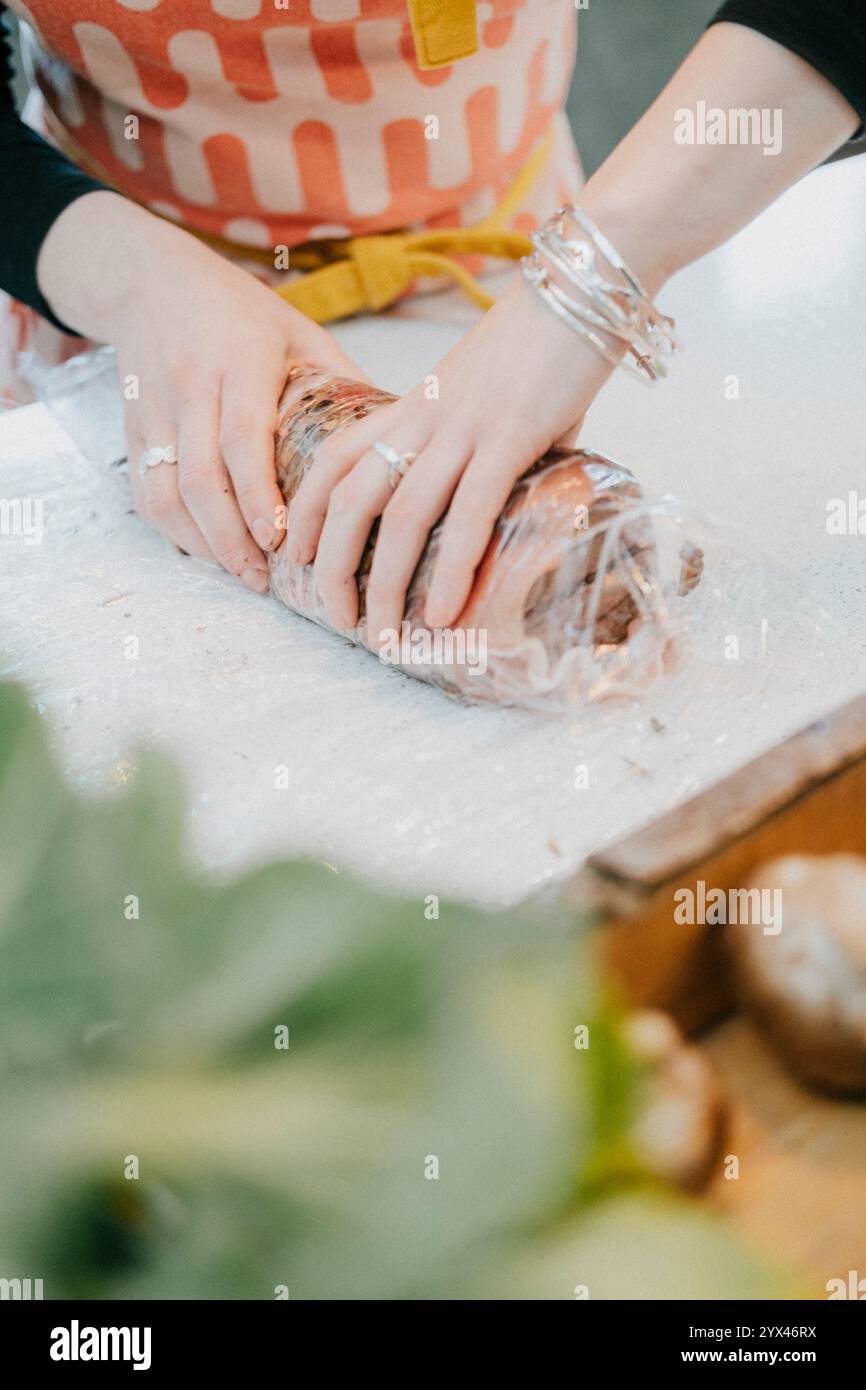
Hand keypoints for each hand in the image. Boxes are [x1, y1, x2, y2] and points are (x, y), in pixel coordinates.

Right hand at [37, 192, 367, 589]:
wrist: (151, 281)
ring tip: (237, 571)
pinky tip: (204, 549)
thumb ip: (341, 382)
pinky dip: (172, 529)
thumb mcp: (299, 331)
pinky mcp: (131, 427)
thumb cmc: (241, 312)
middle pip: (202, 478)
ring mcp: (156, 409)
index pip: (244, 439)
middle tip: (262, 577)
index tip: (280, 539)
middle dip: (231, 538)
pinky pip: (145, 490)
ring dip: (199, 543)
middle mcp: (192, 387)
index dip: (259, 496)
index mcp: (241, 362)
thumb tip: (395, 437)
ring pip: (165, 492)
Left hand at [283, 273, 615, 635]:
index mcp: (413, 404)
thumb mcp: (496, 399)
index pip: (334, 458)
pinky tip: (444, 614)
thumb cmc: (546, 343)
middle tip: (337, 619)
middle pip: (351, 498)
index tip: (295, 556)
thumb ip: (490, 448)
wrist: (585, 282)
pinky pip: (469, 513)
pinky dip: (452, 570)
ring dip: (385, 584)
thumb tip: (515, 500)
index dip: (305, 510)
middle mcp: (423, 417)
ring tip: (386, 637)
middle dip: (333, 566)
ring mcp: (463, 426)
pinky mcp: (510, 436)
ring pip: (401, 515)